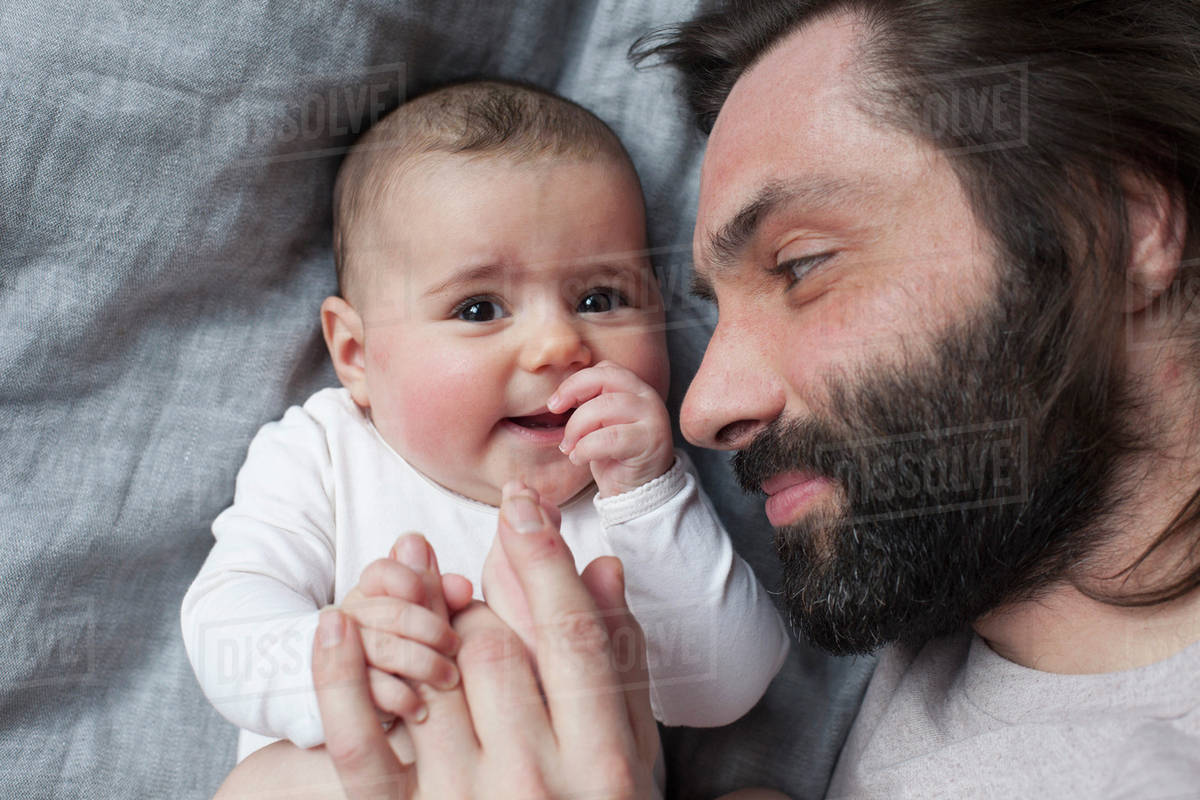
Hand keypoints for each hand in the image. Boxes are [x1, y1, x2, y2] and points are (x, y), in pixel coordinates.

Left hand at [313, 483, 658, 798]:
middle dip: (481, 605)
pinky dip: (339, 685)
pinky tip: (335, 624)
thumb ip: (620, 666)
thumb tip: (601, 566)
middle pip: (493, 648)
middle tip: (470, 591)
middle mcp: (536, 782)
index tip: (522, 506)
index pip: (570, 634)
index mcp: (603, 762)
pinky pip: (361, 749)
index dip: (543, 559)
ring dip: (414, 618)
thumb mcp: (634, 758)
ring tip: (408, 574)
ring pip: (428, 678)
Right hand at [337, 536, 469, 722]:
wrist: (379, 724)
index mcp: (371, 598)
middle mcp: (351, 622)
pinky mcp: (340, 695)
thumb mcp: (430, 631)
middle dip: (428, 625)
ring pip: (381, 647)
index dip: (404, 579)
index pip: (380, 572)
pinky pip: (369, 687)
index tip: (424, 595)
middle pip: (387, 609)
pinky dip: (399, 696)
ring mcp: (343, 657)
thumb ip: (444, 602)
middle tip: (454, 646)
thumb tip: (461, 586)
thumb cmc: (412, 667)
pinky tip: (419, 707)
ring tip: (449, 679)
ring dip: (422, 662)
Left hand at [549, 360, 673, 497]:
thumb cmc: (614, 456)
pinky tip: (579, 458)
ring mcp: (653, 418)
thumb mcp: (600, 424)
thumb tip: (558, 396)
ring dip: (577, 427)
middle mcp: (647, 397)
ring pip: (604, 407)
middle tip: (554, 411)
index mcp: (634, 388)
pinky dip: (586, 448)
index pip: (604, 369)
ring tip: (569, 446)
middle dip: (572, 392)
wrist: (636, 492)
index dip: (575, 382)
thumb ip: (589, 403)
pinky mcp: (650, 442)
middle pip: (604, 378)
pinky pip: (610, 437)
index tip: (555, 403)